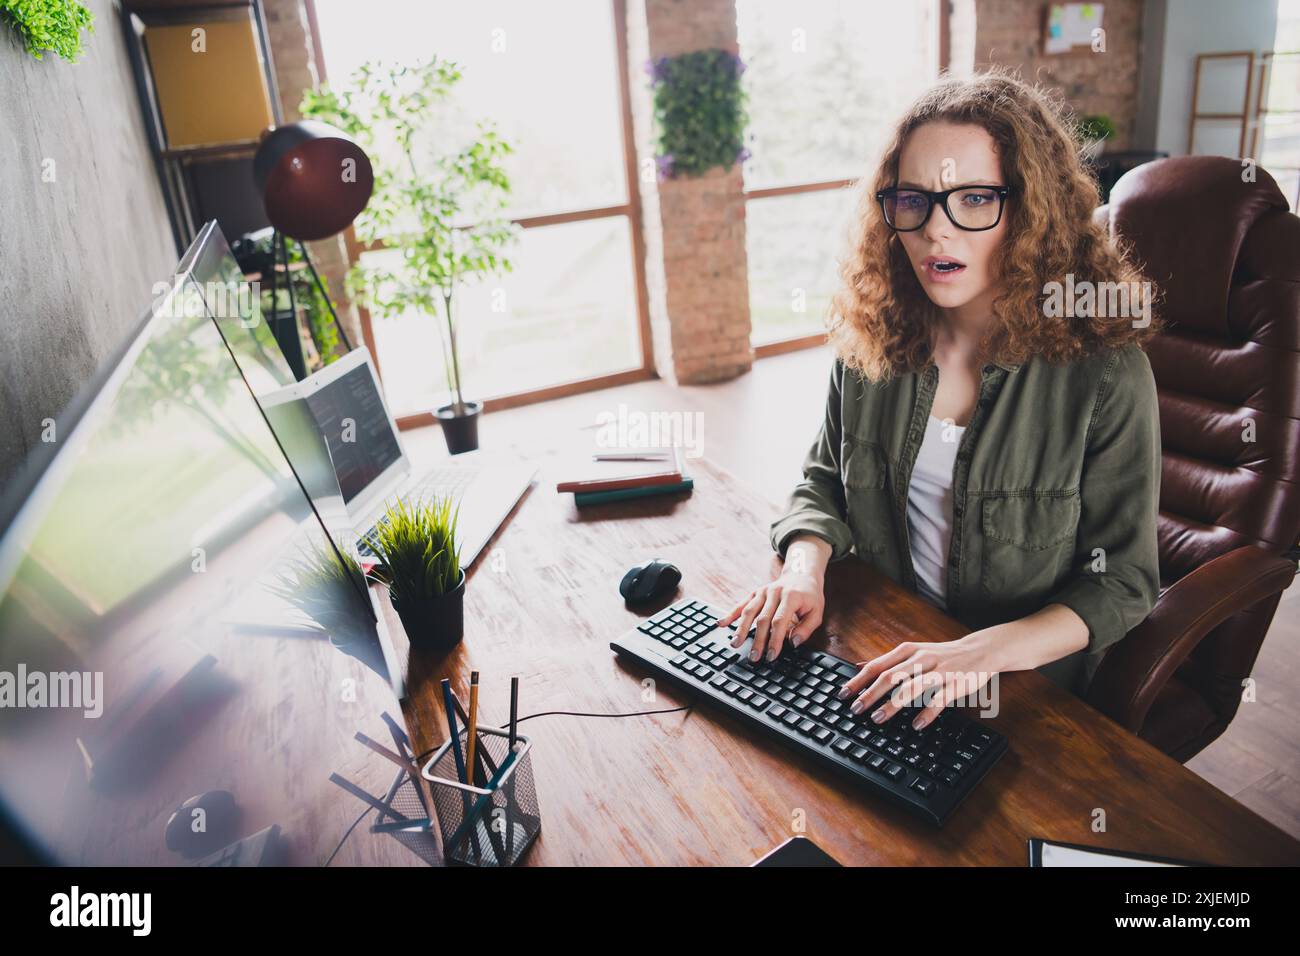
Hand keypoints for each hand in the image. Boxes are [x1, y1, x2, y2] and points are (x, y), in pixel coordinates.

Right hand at [718, 570, 825, 662]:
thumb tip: (793, 643)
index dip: (774, 640)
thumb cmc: (809, 597)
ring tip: (735, 644)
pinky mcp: (755, 592)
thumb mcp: (817, 612)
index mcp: (791, 596)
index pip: (780, 621)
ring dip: (741, 629)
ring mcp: (763, 591)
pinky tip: (721, 623)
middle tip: (754, 658)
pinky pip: (742, 604)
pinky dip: (731, 614)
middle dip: (757, 640)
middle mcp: (774, 592)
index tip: (771, 656)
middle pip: (762, 619)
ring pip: (749, 612)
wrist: (801, 575)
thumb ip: (806, 628)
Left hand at [836, 628, 1004, 729]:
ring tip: (878, 718)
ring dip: (893, 704)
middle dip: (870, 694)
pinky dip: (927, 713)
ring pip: (912, 688)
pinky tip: (916, 725)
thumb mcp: (913, 652)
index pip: (877, 665)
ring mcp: (939, 671)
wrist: (980, 650)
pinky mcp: (956, 683)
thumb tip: (858, 666)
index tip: (843, 694)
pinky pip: (939, 700)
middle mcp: (921, 659)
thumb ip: (887, 660)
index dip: (859, 680)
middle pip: (890, 676)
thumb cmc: (942, 654)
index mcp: (908, 651)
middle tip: (856, 709)